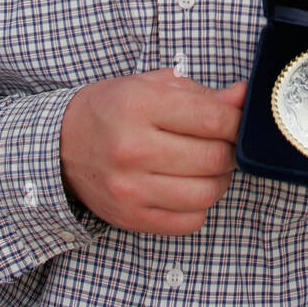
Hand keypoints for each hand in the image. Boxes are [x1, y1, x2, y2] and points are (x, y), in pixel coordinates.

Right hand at [59, 69, 247, 234]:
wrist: (63, 145)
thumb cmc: (114, 108)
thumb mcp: (153, 85)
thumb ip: (202, 94)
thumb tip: (244, 98)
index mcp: (140, 106)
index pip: (213, 119)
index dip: (237, 120)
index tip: (237, 118)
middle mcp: (133, 149)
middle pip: (215, 158)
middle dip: (231, 149)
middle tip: (225, 141)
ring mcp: (130, 189)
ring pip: (207, 193)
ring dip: (220, 179)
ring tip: (209, 165)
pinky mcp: (131, 218)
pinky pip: (190, 221)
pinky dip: (200, 205)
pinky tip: (189, 186)